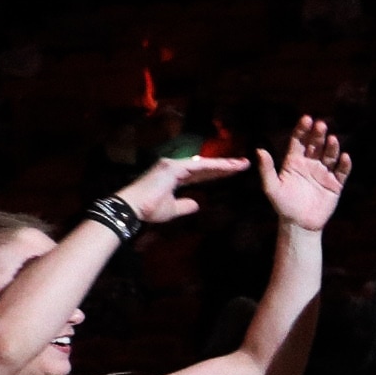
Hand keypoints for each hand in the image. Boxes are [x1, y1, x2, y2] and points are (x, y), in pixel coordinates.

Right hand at [117, 153, 252, 226]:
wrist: (132, 209)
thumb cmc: (148, 210)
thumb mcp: (172, 209)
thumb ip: (185, 205)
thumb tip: (197, 204)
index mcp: (173, 177)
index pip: (200, 175)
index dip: (216, 174)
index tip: (233, 173)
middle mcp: (173, 167)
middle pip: (204, 167)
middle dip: (224, 167)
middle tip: (243, 164)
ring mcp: (172, 165)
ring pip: (204, 164)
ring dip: (223, 165)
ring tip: (241, 164)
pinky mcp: (172, 168)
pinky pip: (198, 166)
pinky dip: (214, 166)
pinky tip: (228, 166)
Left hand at [260, 119, 353, 230]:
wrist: (299, 224)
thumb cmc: (282, 205)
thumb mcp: (271, 187)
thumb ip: (266, 169)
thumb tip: (259, 150)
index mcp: (294, 162)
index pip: (298, 142)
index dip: (302, 130)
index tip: (306, 118)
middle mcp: (310, 165)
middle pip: (315, 146)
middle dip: (318, 135)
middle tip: (320, 125)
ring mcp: (323, 173)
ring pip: (329, 156)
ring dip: (332, 147)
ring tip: (332, 139)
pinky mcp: (335, 184)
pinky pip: (341, 172)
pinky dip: (344, 164)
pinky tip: (345, 157)